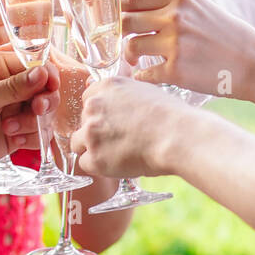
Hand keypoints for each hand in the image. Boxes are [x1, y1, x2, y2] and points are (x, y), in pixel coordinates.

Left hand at [0, 49, 58, 177]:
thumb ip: (13, 86)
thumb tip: (43, 72)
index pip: (34, 64)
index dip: (47, 75)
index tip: (50, 86)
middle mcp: (10, 86)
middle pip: (46, 88)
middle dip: (45, 101)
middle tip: (37, 110)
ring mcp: (15, 109)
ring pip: (45, 113)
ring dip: (33, 122)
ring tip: (10, 129)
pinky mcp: (18, 131)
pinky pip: (39, 133)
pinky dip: (32, 138)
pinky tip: (14, 140)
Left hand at [70, 76, 195, 178]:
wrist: (176, 136)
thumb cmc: (170, 116)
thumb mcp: (145, 91)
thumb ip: (124, 96)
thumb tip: (121, 104)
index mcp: (106, 87)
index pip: (87, 100)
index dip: (100, 114)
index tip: (110, 122)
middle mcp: (93, 106)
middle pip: (82, 121)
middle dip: (96, 131)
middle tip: (118, 140)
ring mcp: (90, 132)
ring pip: (78, 143)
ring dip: (93, 149)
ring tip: (116, 154)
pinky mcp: (94, 157)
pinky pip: (85, 164)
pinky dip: (99, 167)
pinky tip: (117, 165)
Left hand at [120, 0, 254, 97]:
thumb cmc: (227, 35)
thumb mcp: (200, 7)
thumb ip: (170, 5)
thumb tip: (133, 8)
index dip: (120, 10)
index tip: (118, 18)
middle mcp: (175, 17)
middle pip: (126, 22)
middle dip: (122, 33)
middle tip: (127, 40)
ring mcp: (174, 45)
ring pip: (131, 47)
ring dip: (131, 55)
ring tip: (138, 58)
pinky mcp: (176, 71)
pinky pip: (143, 73)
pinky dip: (142, 75)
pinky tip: (149, 74)